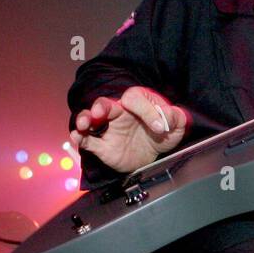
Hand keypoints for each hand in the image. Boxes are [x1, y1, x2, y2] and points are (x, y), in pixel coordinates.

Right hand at [69, 86, 187, 172]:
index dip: (147, 111)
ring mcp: (109, 129)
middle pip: (104, 104)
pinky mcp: (103, 146)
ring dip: (85, 119)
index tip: (160, 127)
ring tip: (84, 124)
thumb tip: (165, 119)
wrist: (156, 154)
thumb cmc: (164, 133)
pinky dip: (80, 138)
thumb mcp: (176, 125)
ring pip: (90, 119)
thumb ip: (175, 117)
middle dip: (100, 107)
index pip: (134, 99)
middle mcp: (119, 113)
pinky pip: (88, 141)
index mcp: (137, 102)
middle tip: (98, 112)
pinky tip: (77, 137)